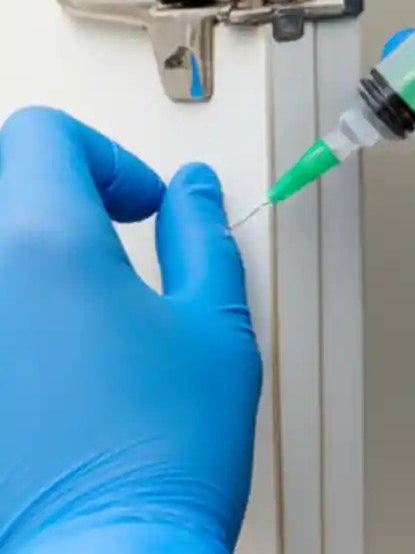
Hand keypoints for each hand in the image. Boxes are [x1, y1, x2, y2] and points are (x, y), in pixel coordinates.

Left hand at [0, 107, 259, 552]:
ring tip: (92, 310)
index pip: (43, 134)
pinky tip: (59, 365)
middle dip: (67, 196)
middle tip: (118, 242)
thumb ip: (201, 239)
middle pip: (5, 182)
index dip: (106, 156)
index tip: (140, 205)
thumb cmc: (160, 458)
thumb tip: (191, 194)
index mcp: (43, 243)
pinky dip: (22, 313)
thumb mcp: (215, 329)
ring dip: (39, 257)